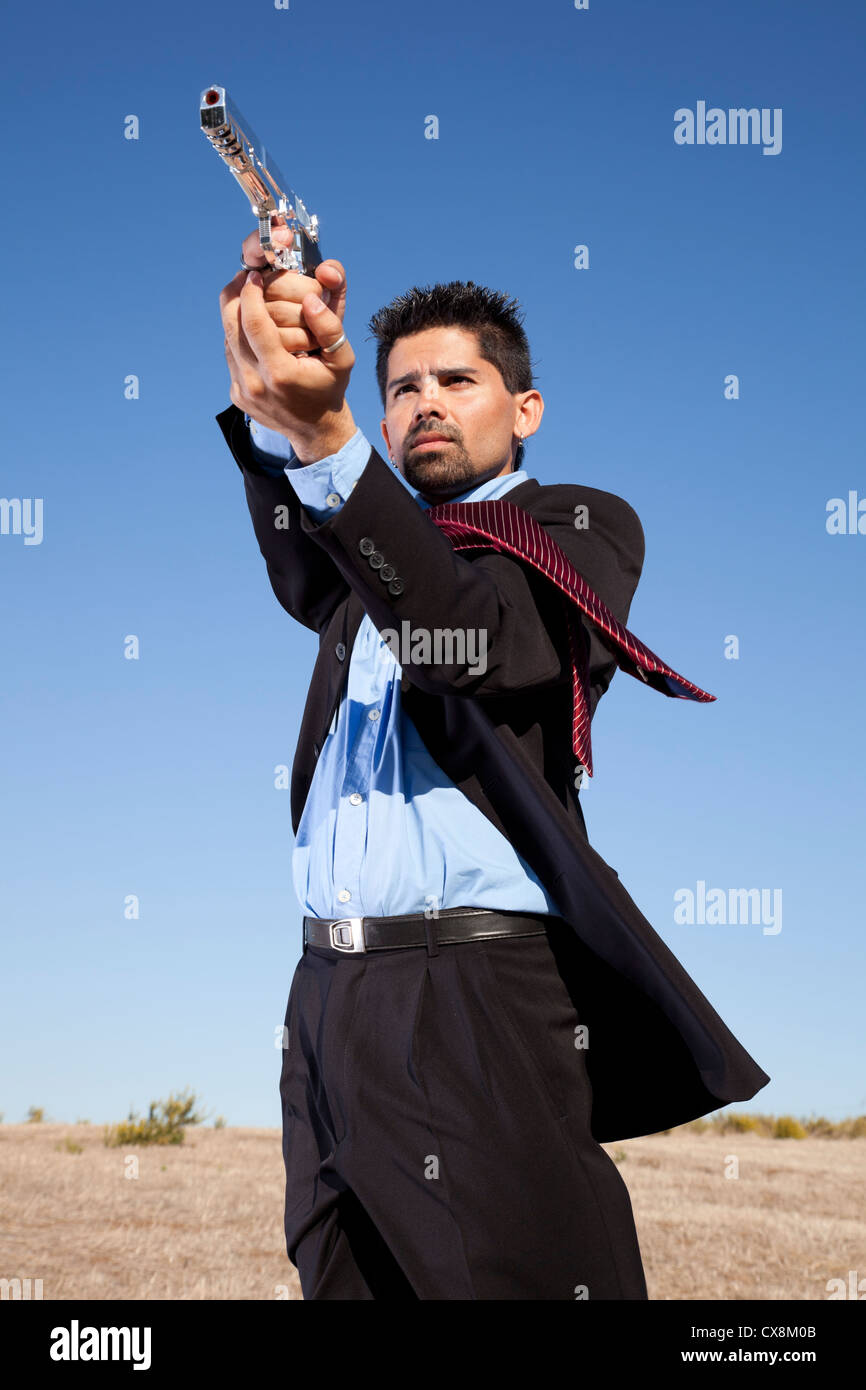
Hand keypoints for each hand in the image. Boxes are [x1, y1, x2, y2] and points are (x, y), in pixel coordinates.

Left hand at [220, 221, 355, 448]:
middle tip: (244, 277)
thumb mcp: (342, 359)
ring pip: (227, 339)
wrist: (316, 429)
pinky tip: (251, 326)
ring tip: (247, 297)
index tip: (254, 274)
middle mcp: (255, 384)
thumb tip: (311, 299)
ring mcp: (242, 391)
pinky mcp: (236, 394)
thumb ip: (331, 326)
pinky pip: (231, 355)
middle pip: (231, 326)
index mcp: (280, 374)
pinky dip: (237, 335)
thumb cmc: (330, 388)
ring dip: (234, 314)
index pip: (254, 322)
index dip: (250, 293)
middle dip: (235, 296)